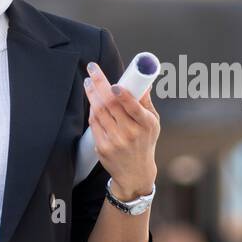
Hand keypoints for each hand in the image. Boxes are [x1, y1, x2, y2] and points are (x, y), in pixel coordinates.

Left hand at [83, 60, 158, 199]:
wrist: (135, 172)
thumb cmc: (144, 142)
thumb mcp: (153, 123)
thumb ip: (145, 102)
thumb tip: (144, 81)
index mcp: (146, 124)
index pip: (134, 108)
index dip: (123, 96)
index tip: (114, 84)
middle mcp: (131, 133)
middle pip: (111, 105)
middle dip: (100, 84)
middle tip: (92, 69)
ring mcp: (116, 141)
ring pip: (99, 112)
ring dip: (92, 94)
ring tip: (89, 82)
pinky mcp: (103, 147)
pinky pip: (94, 123)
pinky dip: (92, 109)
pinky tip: (92, 100)